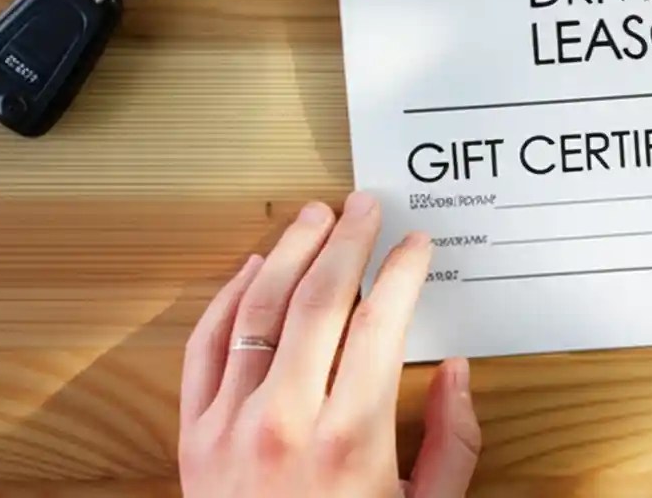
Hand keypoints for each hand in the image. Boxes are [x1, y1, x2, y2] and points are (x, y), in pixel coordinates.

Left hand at [178, 192, 480, 496]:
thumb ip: (452, 443)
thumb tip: (458, 373)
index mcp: (351, 439)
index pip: (380, 322)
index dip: (403, 272)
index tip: (417, 247)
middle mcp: (286, 422)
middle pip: (318, 300)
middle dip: (347, 241)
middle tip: (365, 207)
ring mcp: (231, 426)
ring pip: (258, 310)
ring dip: (288, 252)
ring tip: (312, 217)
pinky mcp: (193, 435)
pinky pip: (206, 347)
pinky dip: (228, 298)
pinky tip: (251, 270)